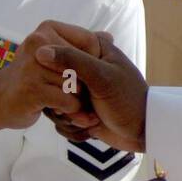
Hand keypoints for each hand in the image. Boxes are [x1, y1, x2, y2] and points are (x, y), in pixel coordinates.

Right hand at [0, 21, 102, 130]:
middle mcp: (40, 41)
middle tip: (70, 92)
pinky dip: (71, 112)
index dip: (92, 64)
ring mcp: (33, 65)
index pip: (89, 42)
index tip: (82, 74)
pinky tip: (57, 111)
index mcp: (49, 29)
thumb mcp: (64, 63)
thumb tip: (110, 34)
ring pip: (77, 85)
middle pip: (83, 67)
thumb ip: (87, 50)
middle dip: (84, 85)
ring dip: (77, 102)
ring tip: (61, 102)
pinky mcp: (31, 89)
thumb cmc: (36, 81)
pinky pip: (69, 101)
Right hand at [35, 23, 147, 152]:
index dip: (59, 67)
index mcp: (93, 48)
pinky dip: (72, 126)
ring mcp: (79, 89)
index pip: (57, 47)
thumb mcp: (102, 77)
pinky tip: (90, 126)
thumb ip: (73, 60)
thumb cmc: (127, 100)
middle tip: (85, 103)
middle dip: (64, 97)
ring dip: (69, 115)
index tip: (74, 81)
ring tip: (91, 117)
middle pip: (50, 78)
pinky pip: (59, 118)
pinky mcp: (77, 110)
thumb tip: (40, 51)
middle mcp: (83, 66)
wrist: (142, 132)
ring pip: (52, 101)